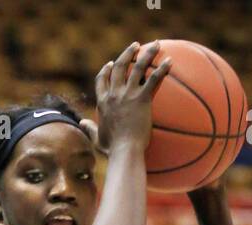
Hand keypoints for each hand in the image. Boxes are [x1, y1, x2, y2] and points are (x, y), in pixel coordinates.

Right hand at [95, 40, 171, 154]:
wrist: (124, 151)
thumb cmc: (112, 149)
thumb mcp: (97, 139)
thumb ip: (90, 129)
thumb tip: (81, 124)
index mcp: (102, 102)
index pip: (102, 79)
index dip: (107, 69)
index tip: (112, 63)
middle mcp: (114, 94)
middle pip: (120, 66)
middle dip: (128, 53)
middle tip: (136, 46)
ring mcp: (128, 94)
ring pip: (138, 66)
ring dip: (147, 53)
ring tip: (156, 45)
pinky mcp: (142, 99)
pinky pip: (153, 78)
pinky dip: (162, 68)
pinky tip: (170, 61)